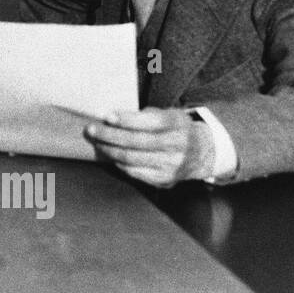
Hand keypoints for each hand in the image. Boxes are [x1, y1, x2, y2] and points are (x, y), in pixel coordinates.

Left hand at [84, 107, 212, 187]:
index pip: (151, 122)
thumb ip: (146, 115)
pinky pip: (135, 171)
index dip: (127, 120)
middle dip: (109, 136)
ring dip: (109, 150)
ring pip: (132, 158)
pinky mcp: (164, 179)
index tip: (107, 116)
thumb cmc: (176, 128)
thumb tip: (114, 117)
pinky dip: (119, 163)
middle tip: (91, 129)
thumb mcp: (169, 114)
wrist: (202, 153)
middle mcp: (177, 145)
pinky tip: (110, 154)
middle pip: (137, 142)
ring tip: (96, 142)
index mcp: (178, 124)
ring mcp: (171, 164)